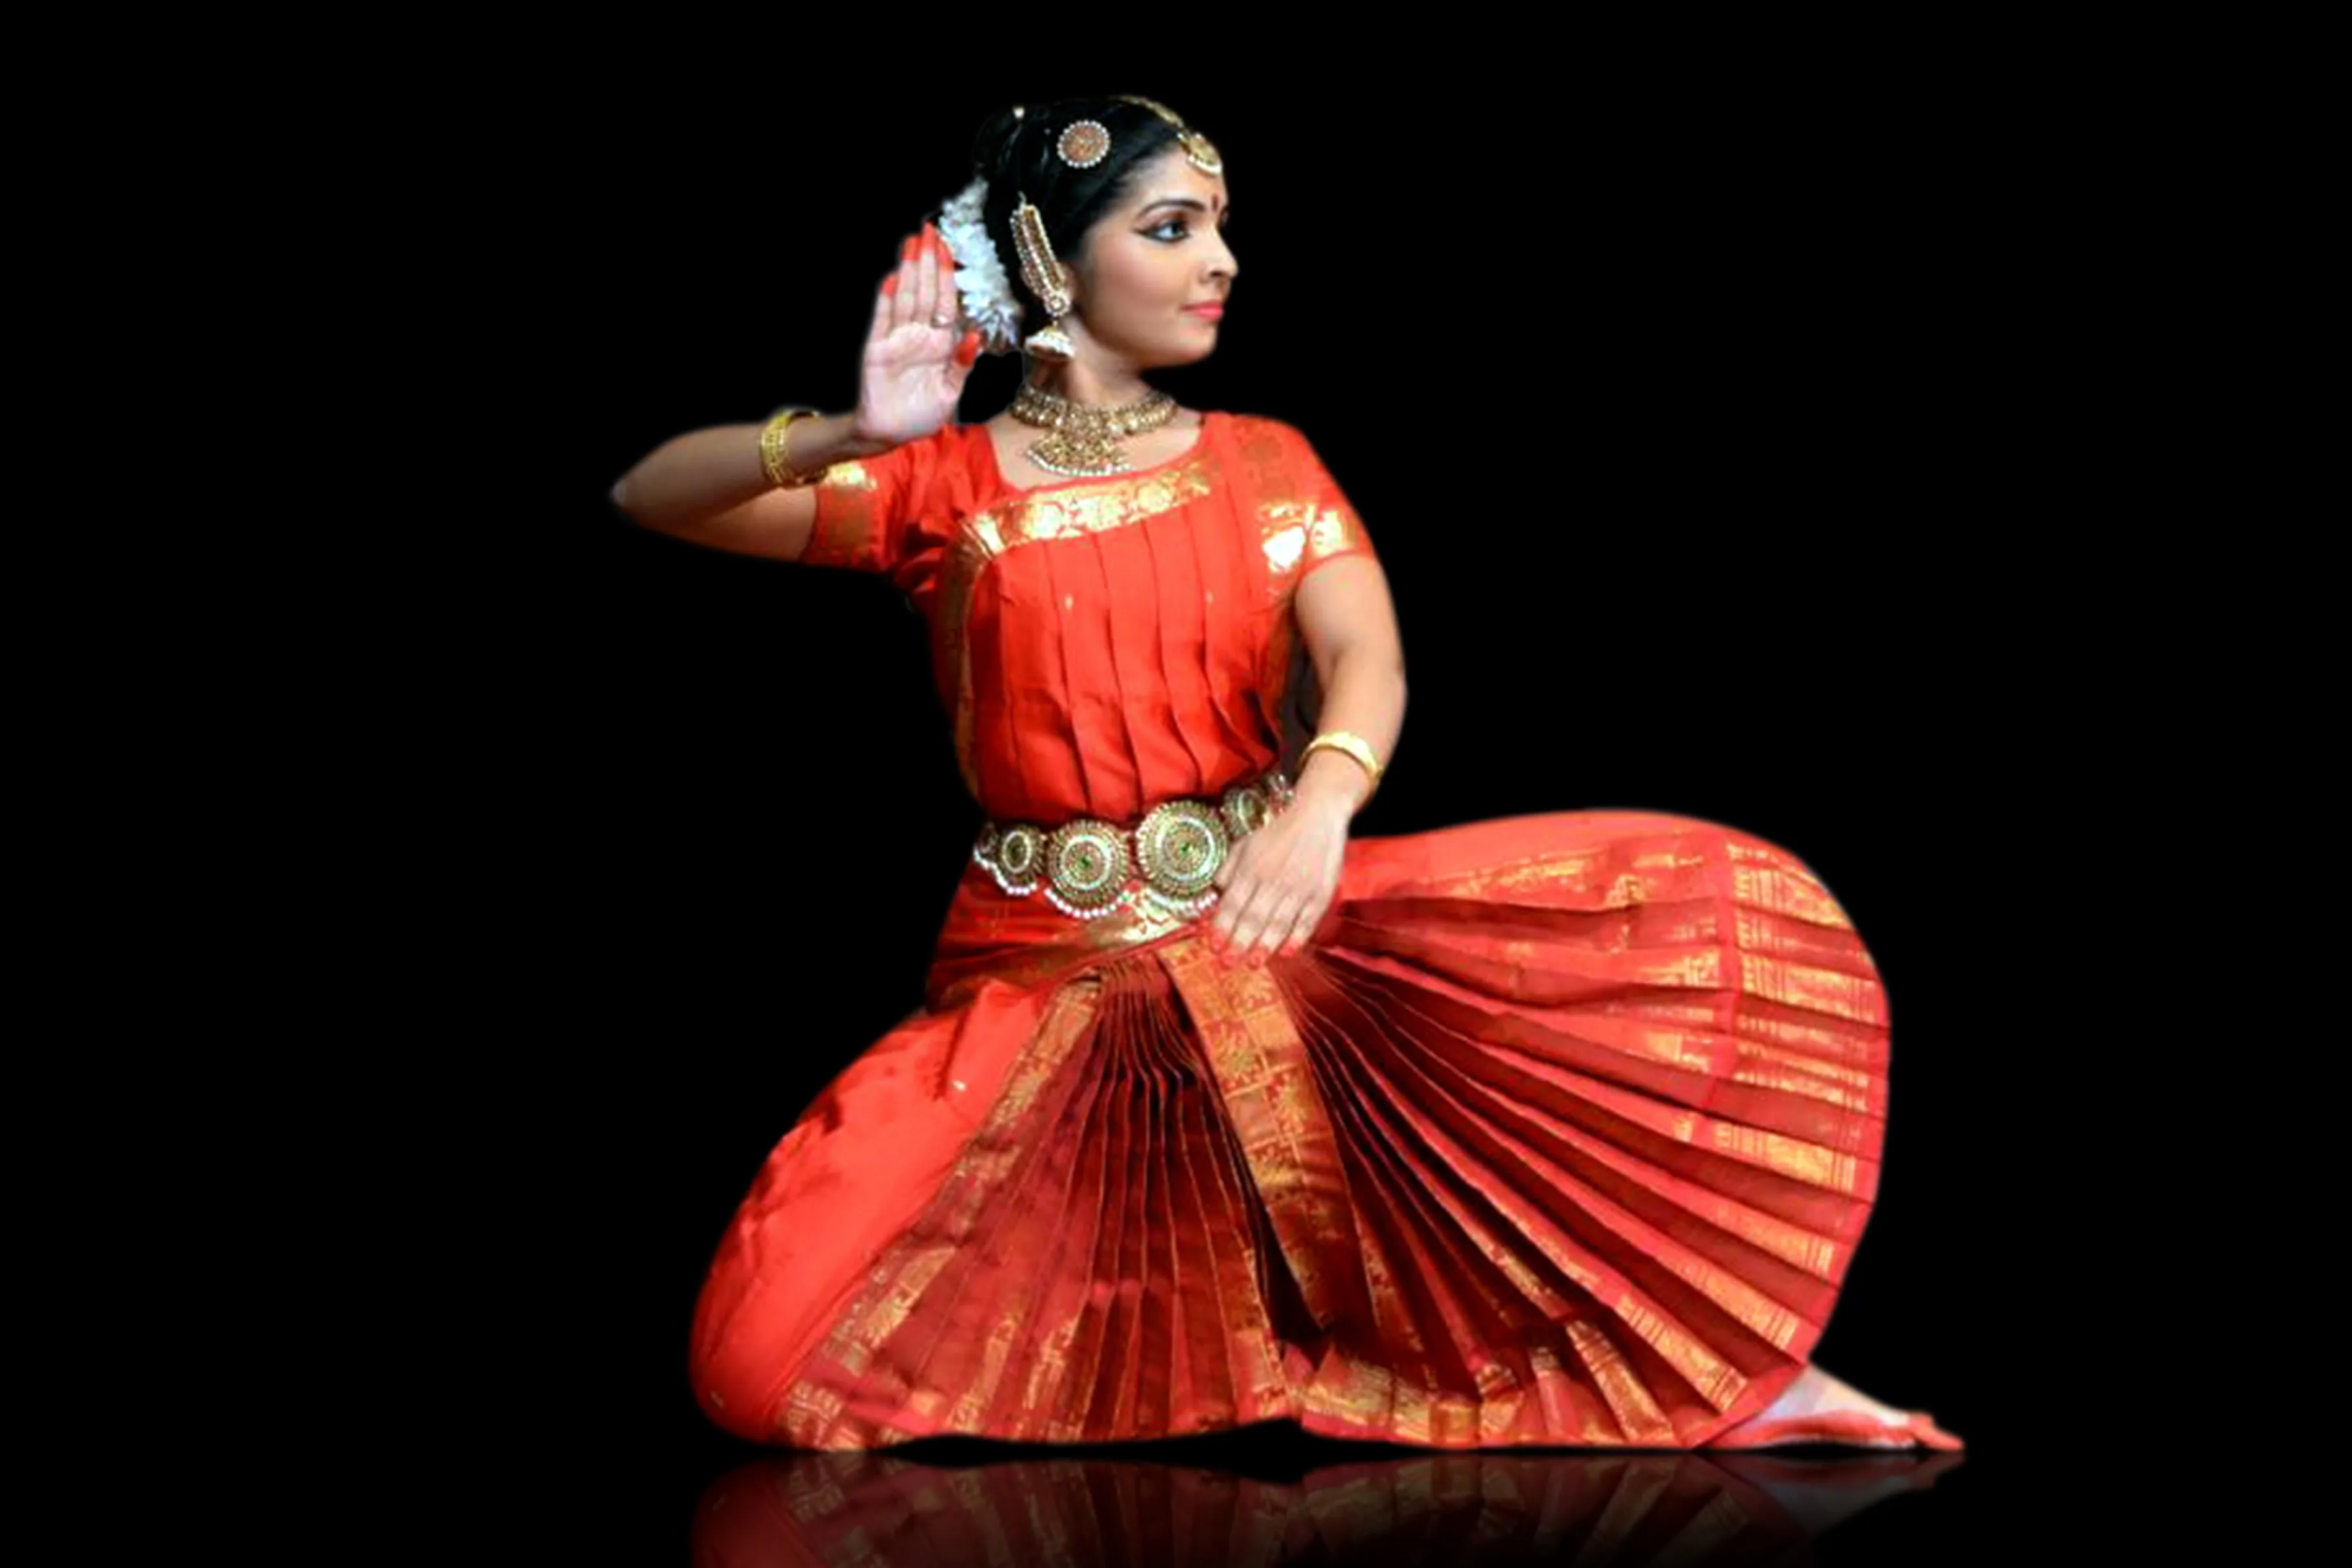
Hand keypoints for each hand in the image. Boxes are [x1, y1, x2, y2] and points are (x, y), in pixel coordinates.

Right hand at [853, 223, 982, 447]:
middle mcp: (919, 336)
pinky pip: (882, 320)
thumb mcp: (950, 393)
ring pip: (905, 299)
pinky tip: (892, 280)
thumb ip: (962, 366)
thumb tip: (975, 337)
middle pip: (925, 292)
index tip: (949, 247)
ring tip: (913, 244)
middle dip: (928, 262)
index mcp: (941, 344)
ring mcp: (897, 339)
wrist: (890, 435)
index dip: (947, 276)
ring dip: (909, 271)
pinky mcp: (876, 349)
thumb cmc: (922, 415)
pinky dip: (887, 301)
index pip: (945, 302)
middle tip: (930, 231)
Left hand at [1206, 795, 1349, 965]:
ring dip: (1264, 945)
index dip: (1221, 926)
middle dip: (1238, 943)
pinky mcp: (1320, 893)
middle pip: (1253, 917)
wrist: (1318, 816)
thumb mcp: (1246, 843)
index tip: (1213, 945)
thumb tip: (1216, 892)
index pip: (1232, 903)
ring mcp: (1298, 887)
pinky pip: (1307, 921)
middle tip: (1227, 964)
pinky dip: (1296, 938)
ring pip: (1279, 922)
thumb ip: (1229, 868)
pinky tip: (1285, 952)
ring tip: (1253, 963)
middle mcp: (1273, 879)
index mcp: (1252, 867)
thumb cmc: (1278, 833)